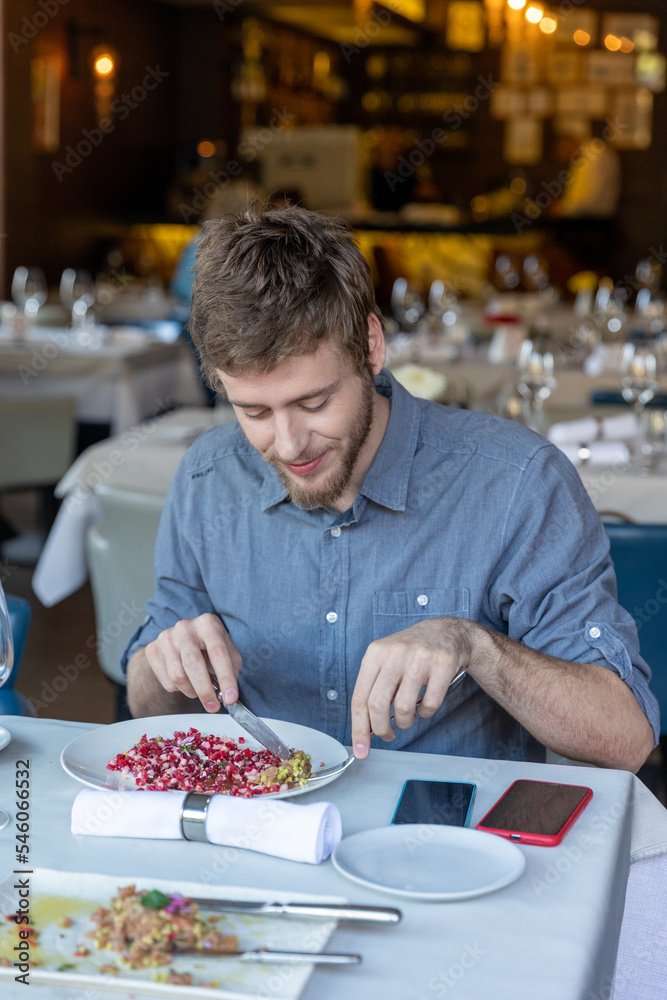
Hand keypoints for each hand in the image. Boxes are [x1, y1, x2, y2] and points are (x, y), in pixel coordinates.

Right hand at [144, 613, 241, 712]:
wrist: (182, 639)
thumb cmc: (210, 647)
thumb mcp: (227, 652)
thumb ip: (231, 671)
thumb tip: (228, 697)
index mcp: (208, 624)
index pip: (218, 652)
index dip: (226, 678)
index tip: (231, 699)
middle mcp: (185, 627)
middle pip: (193, 664)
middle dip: (205, 690)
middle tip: (213, 706)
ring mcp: (166, 637)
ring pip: (178, 676)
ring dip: (192, 691)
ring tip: (200, 689)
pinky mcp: (152, 649)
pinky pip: (167, 681)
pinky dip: (179, 689)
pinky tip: (185, 679)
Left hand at [350, 618, 473, 758]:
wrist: (446, 632)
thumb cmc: (411, 652)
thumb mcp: (385, 660)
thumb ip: (373, 688)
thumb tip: (364, 729)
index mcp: (375, 653)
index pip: (359, 698)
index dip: (358, 728)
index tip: (360, 749)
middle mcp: (395, 653)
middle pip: (377, 705)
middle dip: (381, 729)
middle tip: (387, 735)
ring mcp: (419, 657)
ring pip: (404, 707)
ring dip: (405, 722)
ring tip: (408, 717)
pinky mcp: (442, 664)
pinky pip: (430, 704)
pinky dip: (426, 713)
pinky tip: (425, 706)